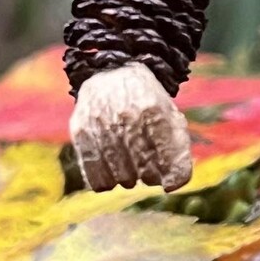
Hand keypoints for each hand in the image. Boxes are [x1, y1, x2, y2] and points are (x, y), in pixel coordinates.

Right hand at [70, 63, 192, 192]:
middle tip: (149, 166)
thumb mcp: (171, 118)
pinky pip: (97, 179)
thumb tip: (171, 187)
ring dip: (130, 178)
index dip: (173, 176)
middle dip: (152, 176)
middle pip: (146, 173)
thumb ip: (179, 151)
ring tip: (130, 163)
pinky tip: (112, 169)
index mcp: (154, 110)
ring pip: (122, 179)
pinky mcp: (80, 132)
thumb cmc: (148, 103)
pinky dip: (108, 181)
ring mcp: (100, 126)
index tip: (170, 178)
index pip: (169, 160)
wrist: (112, 73)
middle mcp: (125, 117)